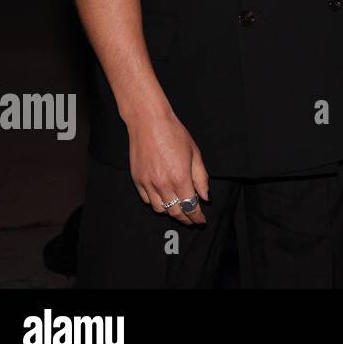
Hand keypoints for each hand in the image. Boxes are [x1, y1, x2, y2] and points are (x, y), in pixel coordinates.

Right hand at [127, 108, 209, 225]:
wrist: (149, 123)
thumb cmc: (175, 134)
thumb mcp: (195, 154)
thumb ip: (201, 178)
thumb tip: (205, 197)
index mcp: (180, 178)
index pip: (190, 206)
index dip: (197, 217)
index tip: (201, 221)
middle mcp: (163, 184)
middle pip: (175, 212)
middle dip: (186, 218)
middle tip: (192, 220)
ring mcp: (147, 183)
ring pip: (160, 209)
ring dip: (171, 212)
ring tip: (179, 209)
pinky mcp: (137, 180)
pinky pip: (147, 200)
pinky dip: (156, 203)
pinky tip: (164, 199)